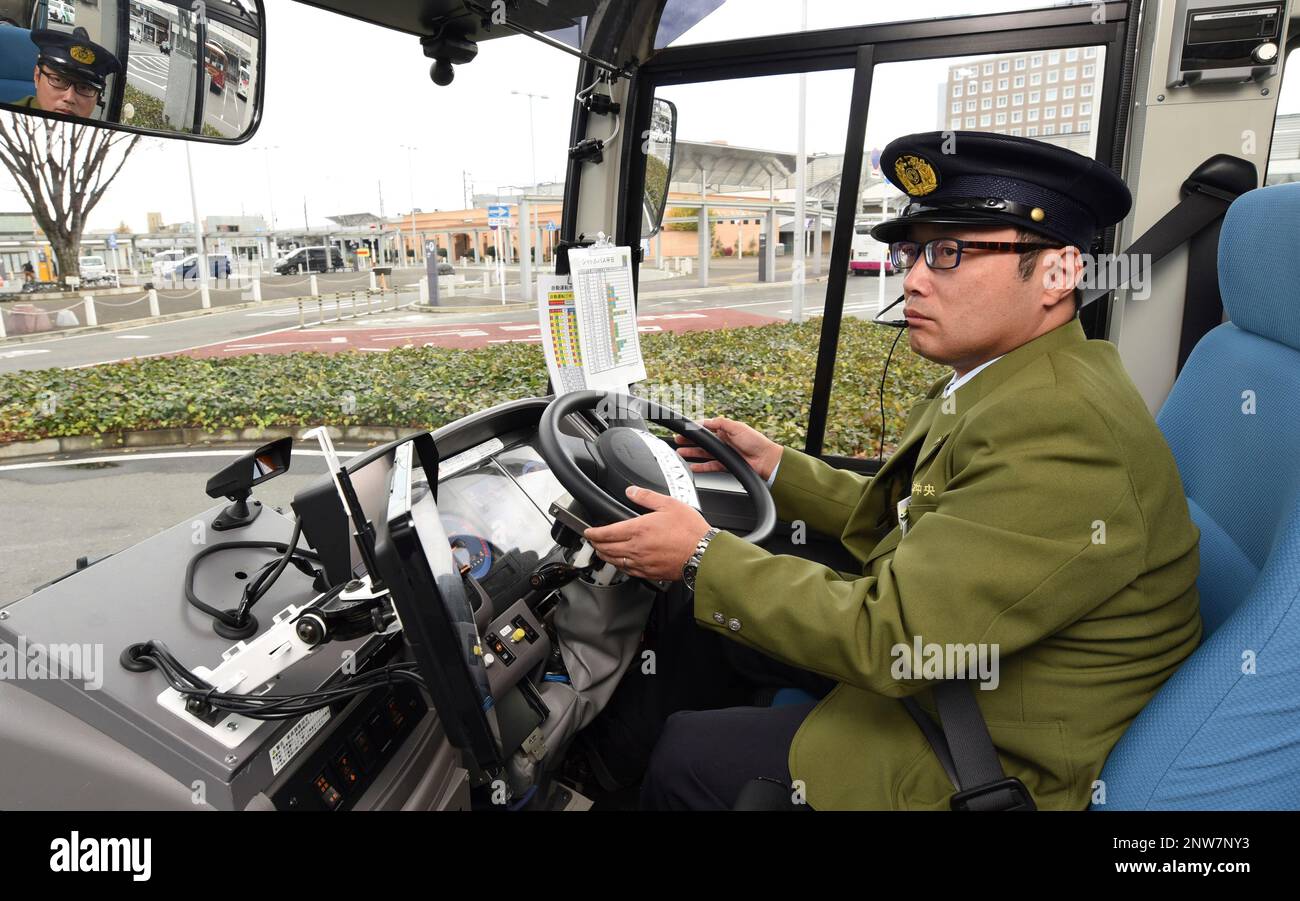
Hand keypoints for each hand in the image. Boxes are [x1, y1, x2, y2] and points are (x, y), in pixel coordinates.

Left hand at [583, 485, 711, 582]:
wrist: (704, 554)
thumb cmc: (690, 531)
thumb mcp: (669, 504)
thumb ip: (647, 497)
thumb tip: (631, 491)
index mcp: (639, 529)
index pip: (607, 533)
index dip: (593, 533)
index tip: (588, 532)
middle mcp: (637, 548)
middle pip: (607, 549)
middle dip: (596, 545)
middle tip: (592, 542)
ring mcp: (643, 562)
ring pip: (616, 562)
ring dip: (605, 556)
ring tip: (601, 552)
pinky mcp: (651, 573)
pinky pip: (629, 571)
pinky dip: (620, 566)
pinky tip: (621, 564)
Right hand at [674, 417, 781, 479]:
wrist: (766, 460)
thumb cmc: (755, 441)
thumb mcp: (737, 426)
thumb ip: (720, 423)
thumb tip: (706, 421)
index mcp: (725, 430)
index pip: (706, 428)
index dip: (694, 429)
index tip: (683, 429)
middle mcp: (723, 441)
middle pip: (702, 441)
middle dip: (689, 441)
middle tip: (677, 440)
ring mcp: (723, 454)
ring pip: (703, 453)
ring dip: (691, 453)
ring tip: (680, 452)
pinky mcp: (725, 465)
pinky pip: (709, 466)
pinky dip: (700, 467)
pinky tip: (692, 466)